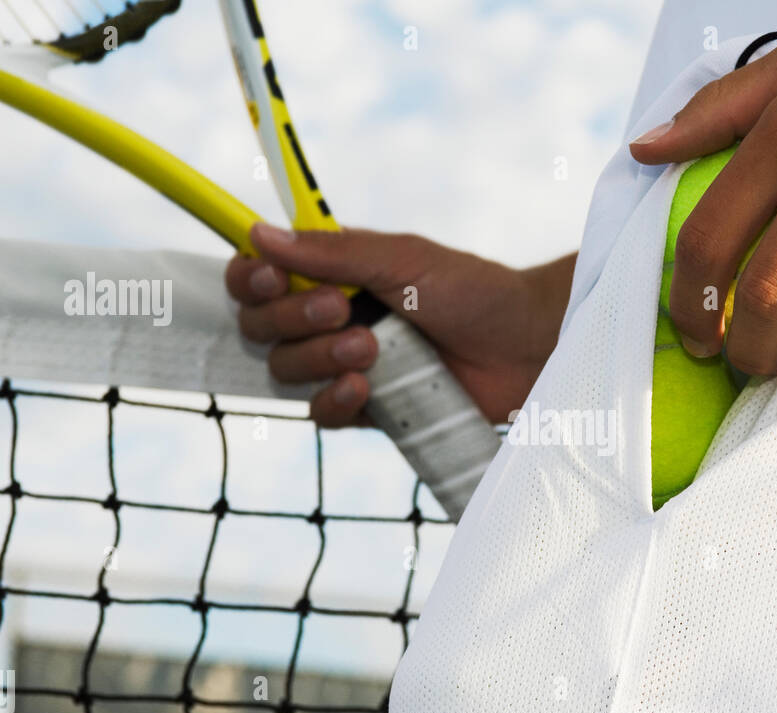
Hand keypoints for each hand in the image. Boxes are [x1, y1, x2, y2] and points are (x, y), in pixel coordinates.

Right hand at [225, 224, 572, 426]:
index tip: (273, 278)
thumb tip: (258, 234)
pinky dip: (333, 401)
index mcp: (332, 273)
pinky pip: (321, 414)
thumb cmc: (473, 292)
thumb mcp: (403, 260)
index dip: (251, 280)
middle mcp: (329, 319)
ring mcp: (344, 366)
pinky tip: (365, 389)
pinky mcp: (367, 409)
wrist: (525, 348)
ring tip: (371, 349)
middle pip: (261, 326)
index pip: (259, 276)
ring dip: (318, 358)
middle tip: (343, 309)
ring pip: (286, 371)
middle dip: (291, 318)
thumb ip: (332, 252)